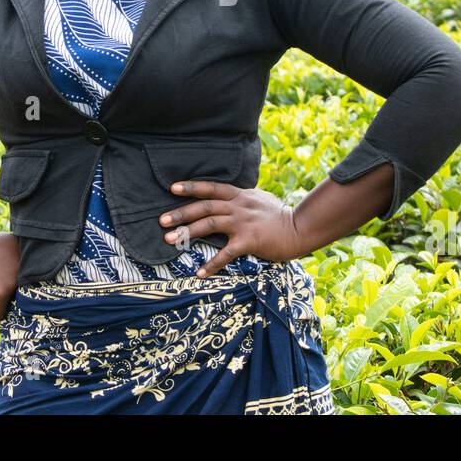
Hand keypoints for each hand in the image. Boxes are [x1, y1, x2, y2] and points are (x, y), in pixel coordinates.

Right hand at [0, 231, 19, 323]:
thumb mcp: (3, 246)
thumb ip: (16, 262)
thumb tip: (20, 286)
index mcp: (27, 257)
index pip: (28, 281)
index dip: (16, 288)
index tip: (2, 289)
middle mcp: (25, 270)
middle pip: (20, 294)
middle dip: (8, 298)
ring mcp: (12, 282)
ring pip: (10, 305)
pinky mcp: (0, 295)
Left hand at [158, 180, 304, 277]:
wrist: (299, 228)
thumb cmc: (279, 216)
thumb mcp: (259, 199)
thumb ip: (242, 198)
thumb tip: (230, 196)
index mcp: (239, 195)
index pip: (211, 187)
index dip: (191, 187)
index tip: (172, 188)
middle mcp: (238, 206)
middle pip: (204, 206)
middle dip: (181, 212)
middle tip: (161, 220)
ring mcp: (243, 223)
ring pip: (209, 224)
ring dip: (188, 232)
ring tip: (170, 240)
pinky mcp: (249, 240)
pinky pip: (226, 253)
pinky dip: (212, 264)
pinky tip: (200, 272)